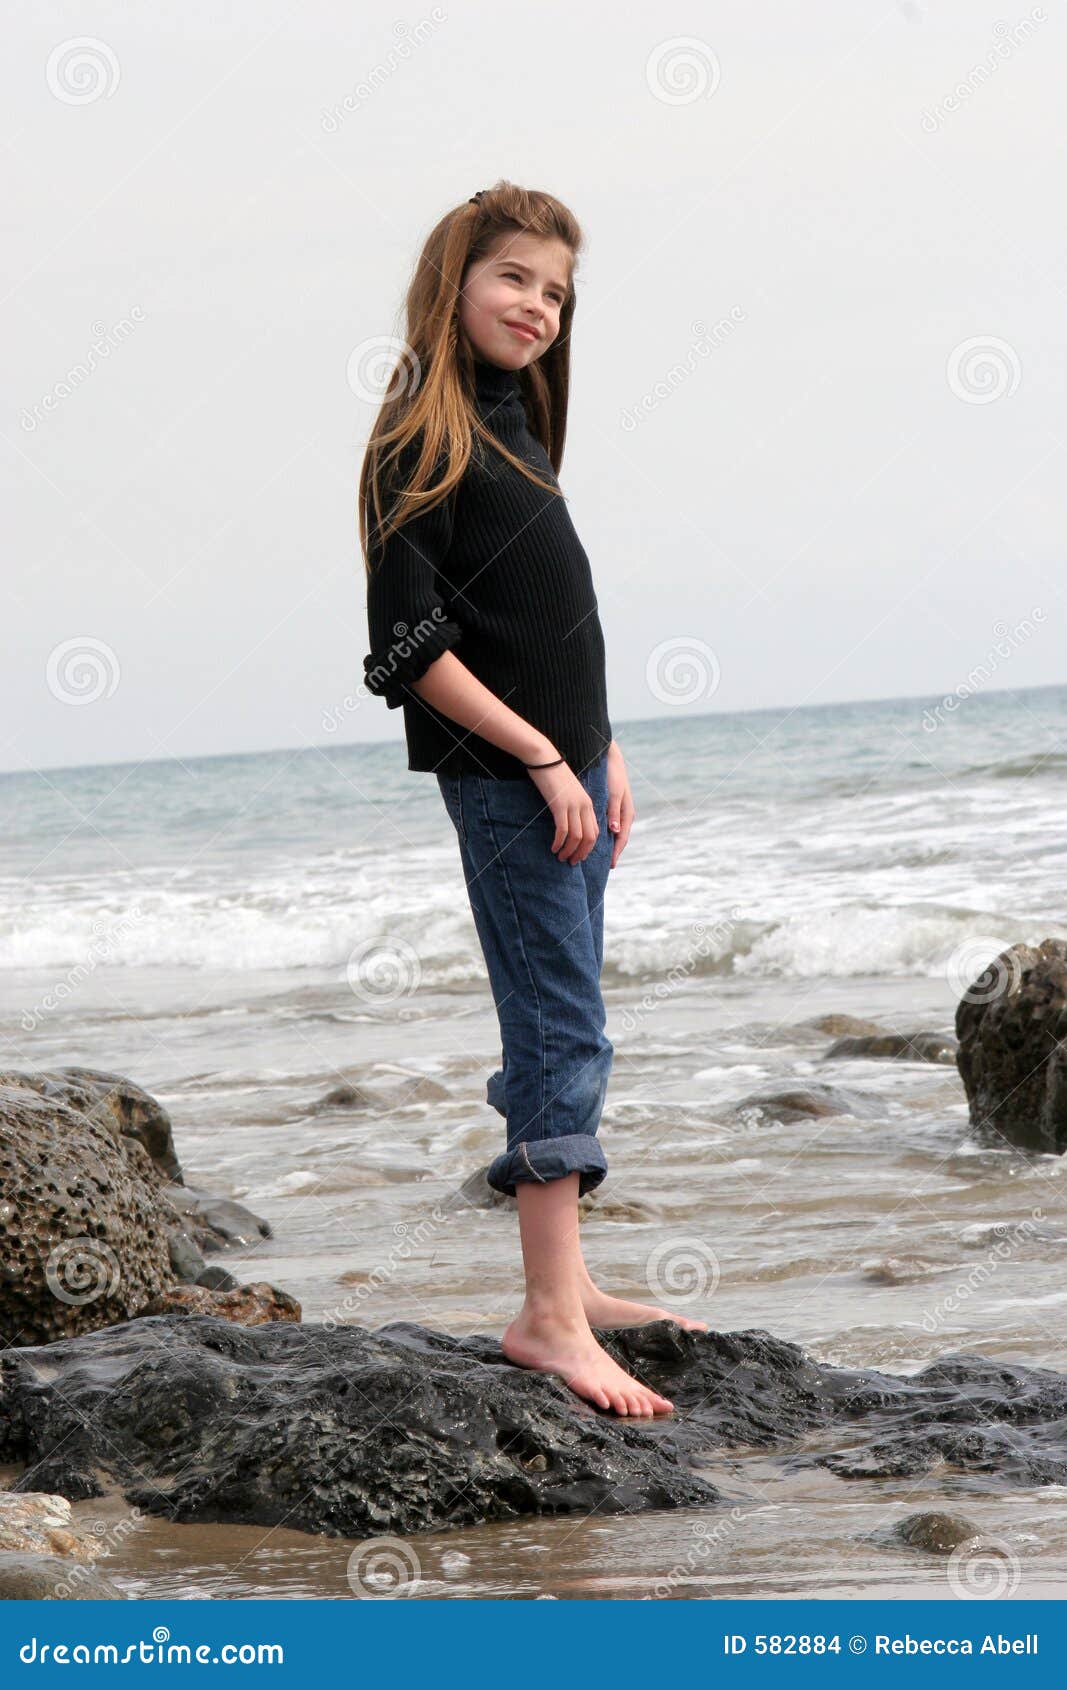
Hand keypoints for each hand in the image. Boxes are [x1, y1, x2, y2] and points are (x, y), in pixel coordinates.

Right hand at [526, 757, 599, 864]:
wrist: (544, 758)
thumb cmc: (553, 775)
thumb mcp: (568, 792)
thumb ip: (573, 806)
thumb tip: (570, 822)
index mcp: (588, 803)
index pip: (595, 831)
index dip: (589, 847)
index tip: (580, 856)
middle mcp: (584, 805)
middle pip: (590, 837)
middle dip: (582, 853)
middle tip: (572, 862)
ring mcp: (573, 805)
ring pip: (578, 836)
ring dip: (570, 851)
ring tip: (561, 857)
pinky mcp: (560, 805)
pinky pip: (563, 830)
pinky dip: (559, 842)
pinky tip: (554, 848)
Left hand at [605, 740, 634, 869]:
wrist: (611, 759)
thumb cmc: (613, 775)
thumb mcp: (614, 794)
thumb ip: (613, 811)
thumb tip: (615, 832)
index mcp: (626, 814)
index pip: (622, 839)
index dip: (616, 853)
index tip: (610, 866)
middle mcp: (623, 815)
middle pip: (617, 840)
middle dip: (611, 853)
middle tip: (601, 867)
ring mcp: (617, 811)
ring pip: (611, 834)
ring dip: (605, 845)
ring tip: (595, 856)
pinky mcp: (610, 807)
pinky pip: (606, 825)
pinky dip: (601, 834)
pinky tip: (593, 839)